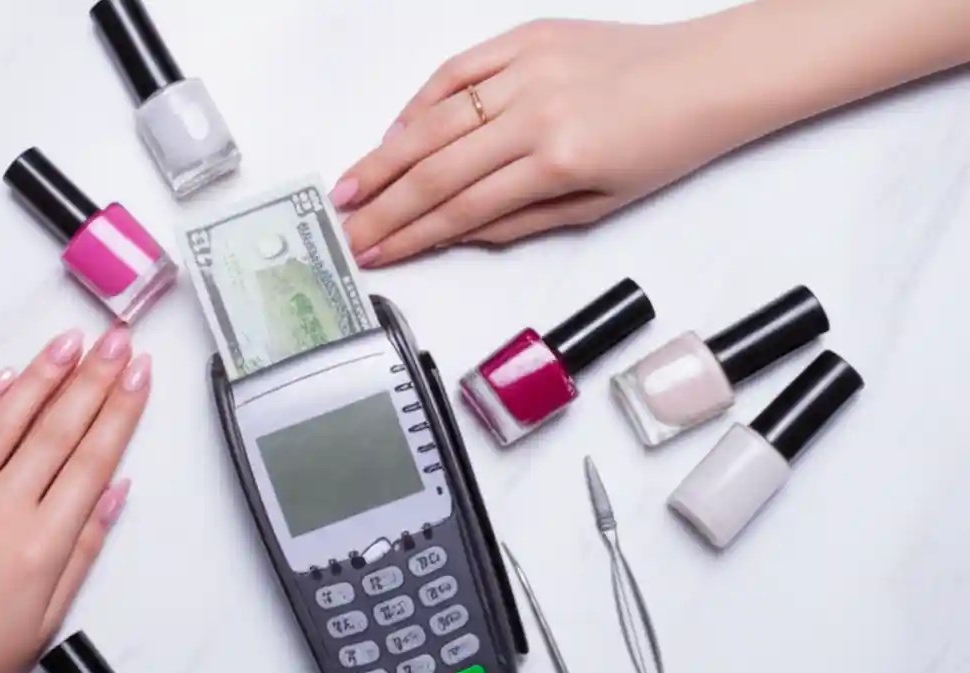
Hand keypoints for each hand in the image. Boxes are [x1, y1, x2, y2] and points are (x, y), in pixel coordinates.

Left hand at [0, 325, 151, 672]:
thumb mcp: (50, 616)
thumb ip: (84, 545)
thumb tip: (114, 487)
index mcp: (38, 547)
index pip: (91, 457)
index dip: (120, 408)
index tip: (137, 372)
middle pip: (54, 430)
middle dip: (91, 377)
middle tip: (114, 338)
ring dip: (39, 376)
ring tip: (68, 342)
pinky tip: (0, 382)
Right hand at [335, 19, 740, 265]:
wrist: (707, 75)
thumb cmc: (663, 145)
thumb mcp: (598, 206)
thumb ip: (519, 221)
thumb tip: (454, 233)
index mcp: (558, 161)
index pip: (462, 207)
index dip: (412, 235)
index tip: (378, 254)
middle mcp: (535, 112)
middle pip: (436, 168)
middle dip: (384, 207)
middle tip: (346, 232)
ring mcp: (526, 69)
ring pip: (434, 121)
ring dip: (383, 159)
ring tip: (348, 190)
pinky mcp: (525, 38)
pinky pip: (455, 71)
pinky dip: (418, 102)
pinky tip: (392, 133)